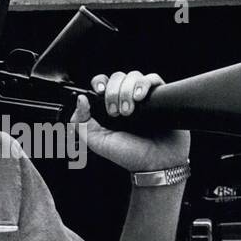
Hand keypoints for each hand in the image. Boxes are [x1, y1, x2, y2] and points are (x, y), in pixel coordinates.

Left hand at [71, 70, 190, 172]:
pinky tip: (141, 98)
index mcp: (109, 107)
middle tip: (117, 113)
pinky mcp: (160, 96)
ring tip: (130, 111)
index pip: (102, 83)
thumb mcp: (97, 142)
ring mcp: (143, 97)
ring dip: (127, 90)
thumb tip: (80, 99)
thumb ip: (81, 123)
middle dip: (114, 92)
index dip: (99, 83)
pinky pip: (153, 79)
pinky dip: (144, 84)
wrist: (156, 164)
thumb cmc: (130, 155)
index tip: (99, 92)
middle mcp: (126, 99)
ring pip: (133, 76)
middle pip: (117, 77)